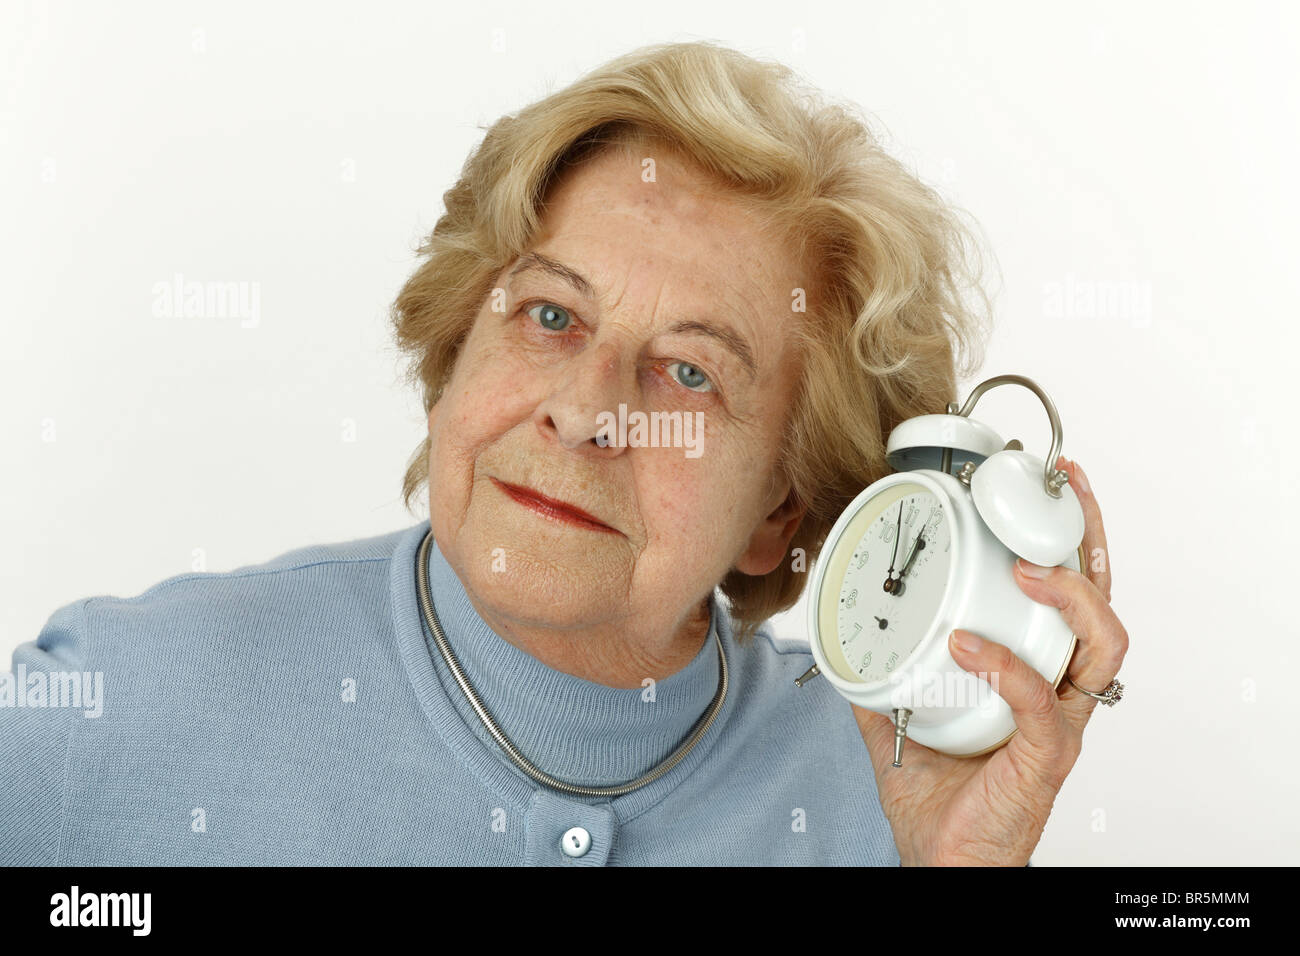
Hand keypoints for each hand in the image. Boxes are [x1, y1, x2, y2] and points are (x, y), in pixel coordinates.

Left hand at [851, 457, 1127, 865]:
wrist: (942, 860)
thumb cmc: (937, 794)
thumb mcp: (898, 713)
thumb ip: (881, 670)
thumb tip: (847, 628)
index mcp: (1036, 671)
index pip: (1070, 593)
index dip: (1071, 536)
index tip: (1055, 484)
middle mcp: (1060, 690)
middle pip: (1103, 603)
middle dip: (1090, 539)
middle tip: (1066, 492)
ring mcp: (1060, 723)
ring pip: (1102, 647)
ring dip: (1069, 598)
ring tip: (1025, 570)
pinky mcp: (1046, 758)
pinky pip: (1041, 705)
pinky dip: (1006, 668)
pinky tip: (967, 646)